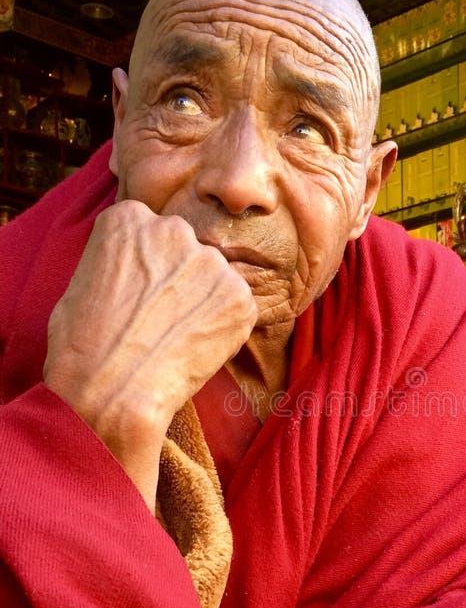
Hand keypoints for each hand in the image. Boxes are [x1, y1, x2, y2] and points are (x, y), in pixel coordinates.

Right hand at [44, 200, 257, 506]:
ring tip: (176, 339)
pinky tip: (196, 349)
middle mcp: (172, 228)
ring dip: (205, 304)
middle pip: (188, 250)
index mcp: (128, 218)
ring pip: (215, 279)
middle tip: (163, 320)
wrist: (111, 389)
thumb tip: (142, 268)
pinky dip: (225, 328)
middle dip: (182, 280)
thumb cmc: (84, 347)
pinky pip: (238, 307)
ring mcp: (209, 259)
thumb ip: (121, 260)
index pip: (152, 232)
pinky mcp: (238, 293)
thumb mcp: (85, 282)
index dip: (150, 270)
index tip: (142, 294)